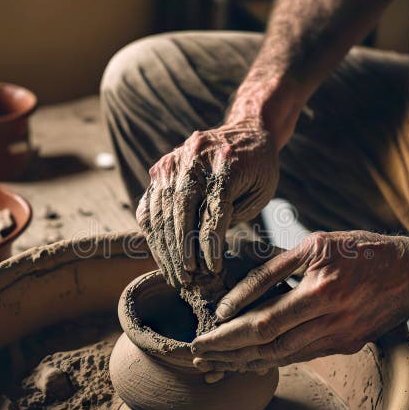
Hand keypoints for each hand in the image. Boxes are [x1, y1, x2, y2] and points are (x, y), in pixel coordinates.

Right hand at [136, 120, 278, 286]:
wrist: (247, 130)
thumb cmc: (259, 167)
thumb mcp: (259, 192)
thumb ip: (234, 215)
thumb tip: (205, 247)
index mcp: (226, 165)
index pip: (213, 213)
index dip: (210, 245)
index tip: (211, 269)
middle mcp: (194, 160)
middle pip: (180, 213)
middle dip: (182, 252)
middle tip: (186, 279)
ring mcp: (173, 162)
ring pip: (160, 212)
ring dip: (164, 248)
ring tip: (174, 274)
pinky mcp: (161, 168)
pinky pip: (149, 205)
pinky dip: (152, 232)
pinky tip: (160, 253)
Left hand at [191, 231, 408, 374]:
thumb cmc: (366, 250)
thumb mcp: (318, 243)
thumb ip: (276, 267)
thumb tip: (237, 294)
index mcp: (321, 292)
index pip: (263, 322)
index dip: (229, 334)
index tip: (202, 336)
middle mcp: (330, 322)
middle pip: (268, 348)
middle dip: (229, 355)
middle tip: (198, 356)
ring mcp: (340, 339)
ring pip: (283, 358)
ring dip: (246, 362)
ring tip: (216, 363)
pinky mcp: (346, 345)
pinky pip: (301, 356)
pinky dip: (272, 360)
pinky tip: (251, 360)